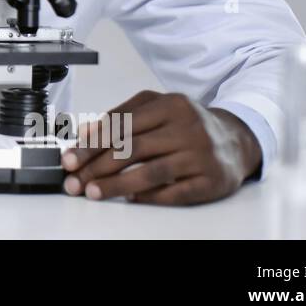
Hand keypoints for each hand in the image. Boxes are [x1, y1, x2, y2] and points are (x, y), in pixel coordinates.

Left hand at [60, 90, 261, 205]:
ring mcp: (201, 155)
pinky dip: (149, 197)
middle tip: (74, 181)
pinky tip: (130, 200)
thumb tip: (84, 131)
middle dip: (96, 167)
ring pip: (151, 172)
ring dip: (116, 185)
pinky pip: (175, 192)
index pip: (122, 125)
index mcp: (170, 105)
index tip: (68, 159)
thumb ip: (120, 116)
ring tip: (93, 192)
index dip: (91, 144)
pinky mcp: (212, 180)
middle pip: (132, 148)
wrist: (236, 140)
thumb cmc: (187, 125)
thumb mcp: (156, 109)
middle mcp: (188, 127)